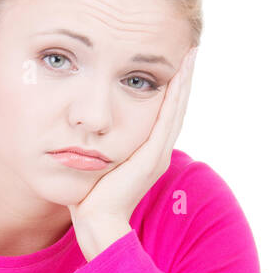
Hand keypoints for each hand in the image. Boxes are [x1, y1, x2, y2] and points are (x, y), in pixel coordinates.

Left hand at [69, 43, 198, 261]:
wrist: (97, 222)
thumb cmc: (89, 198)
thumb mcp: (96, 164)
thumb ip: (97, 146)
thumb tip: (82, 129)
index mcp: (147, 153)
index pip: (163, 113)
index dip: (170, 88)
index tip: (173, 63)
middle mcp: (158, 152)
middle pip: (175, 107)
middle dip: (182, 78)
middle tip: (189, 50)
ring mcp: (157, 154)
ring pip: (175, 109)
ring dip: (183, 81)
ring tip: (190, 54)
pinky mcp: (152, 157)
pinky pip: (167, 119)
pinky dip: (175, 97)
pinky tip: (178, 76)